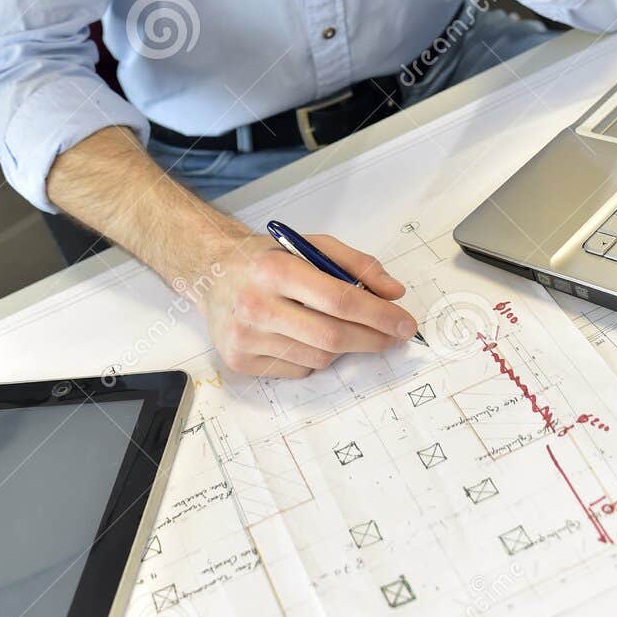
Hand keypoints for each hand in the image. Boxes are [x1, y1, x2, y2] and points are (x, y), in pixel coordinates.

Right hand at [198, 227, 417, 377]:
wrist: (212, 273)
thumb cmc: (267, 260)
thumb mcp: (310, 245)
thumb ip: (356, 264)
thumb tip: (393, 293)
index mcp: (275, 269)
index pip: (338, 299)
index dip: (379, 315)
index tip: (404, 323)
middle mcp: (255, 304)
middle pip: (331, 336)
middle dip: (372, 339)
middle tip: (395, 336)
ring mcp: (245, 337)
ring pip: (318, 358)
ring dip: (343, 347)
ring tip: (341, 327)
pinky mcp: (239, 361)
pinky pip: (298, 371)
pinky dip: (314, 358)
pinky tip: (305, 337)